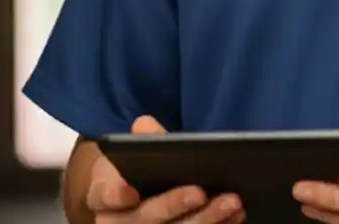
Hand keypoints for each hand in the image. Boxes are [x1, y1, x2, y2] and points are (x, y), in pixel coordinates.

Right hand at [86, 115, 245, 222]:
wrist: (142, 195)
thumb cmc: (138, 172)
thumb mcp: (135, 152)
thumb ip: (143, 139)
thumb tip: (146, 125)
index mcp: (102, 195)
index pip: (103, 195)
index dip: (114, 195)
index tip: (129, 192)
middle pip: (145, 221)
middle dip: (173, 206)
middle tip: (199, 192)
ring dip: (205, 221)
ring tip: (231, 202)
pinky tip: (236, 216)